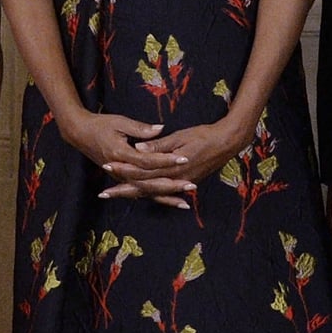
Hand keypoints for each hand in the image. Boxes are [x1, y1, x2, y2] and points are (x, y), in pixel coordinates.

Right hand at [60, 111, 188, 205]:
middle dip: (171, 185)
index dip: (167, 159)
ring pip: (146, 192)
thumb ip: (140, 128)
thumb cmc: (100, 125)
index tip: (184, 158)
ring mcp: (121, 177)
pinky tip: (169, 202)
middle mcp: (121, 170)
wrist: (80, 133)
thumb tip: (160, 128)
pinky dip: (155, 198)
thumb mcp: (120, 122)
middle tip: (191, 186)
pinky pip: (141, 192)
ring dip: (165, 197)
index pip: (148, 160)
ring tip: (185, 203)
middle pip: (149, 182)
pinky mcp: (123, 179)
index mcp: (121, 154)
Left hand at [106, 118, 254, 207]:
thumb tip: (138, 150)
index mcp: (171, 167)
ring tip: (117, 195)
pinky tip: (143, 197)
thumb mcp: (180, 137)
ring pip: (152, 193)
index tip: (107, 167)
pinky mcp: (186, 182)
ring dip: (134, 194)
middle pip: (143, 187)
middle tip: (103, 193)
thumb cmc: (204, 135)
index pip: (142, 171)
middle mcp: (174, 179)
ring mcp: (181, 183)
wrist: (227, 143)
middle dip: (123, 190)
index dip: (123, 170)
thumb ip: (159, 146)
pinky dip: (152, 196)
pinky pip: (164, 193)